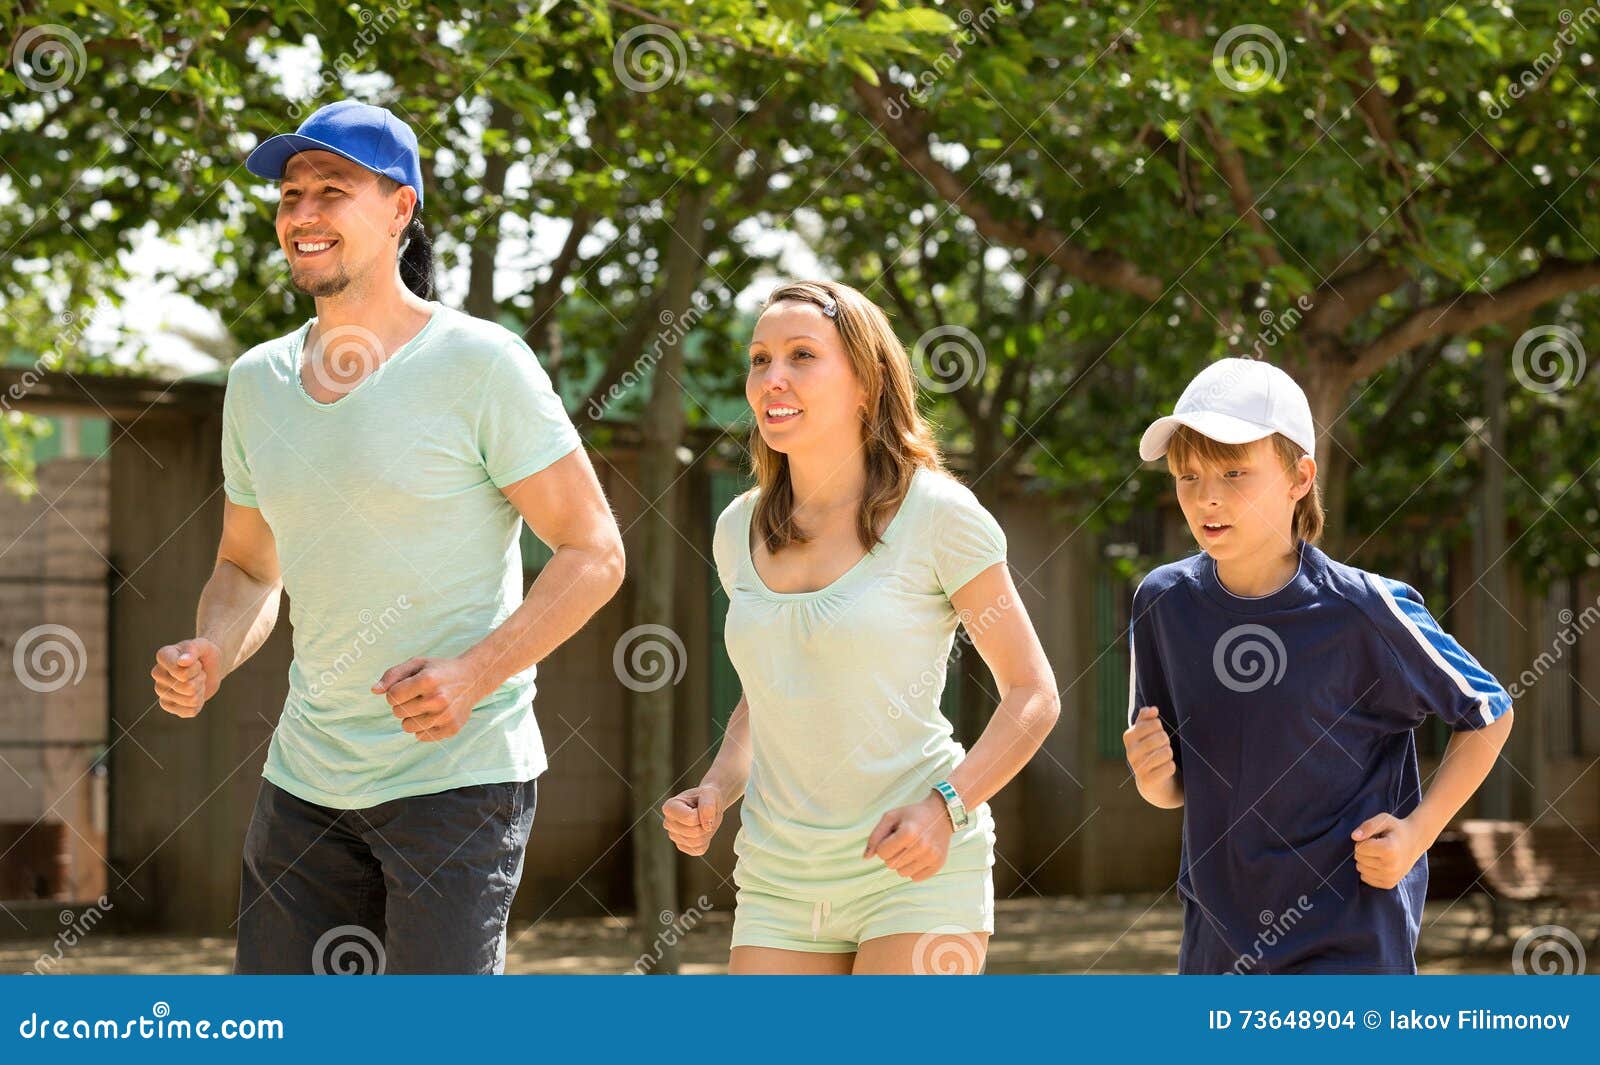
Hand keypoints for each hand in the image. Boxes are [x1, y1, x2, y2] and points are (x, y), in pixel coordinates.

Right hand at [152, 638, 222, 717]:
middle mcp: (158, 674)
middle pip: (187, 687)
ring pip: (191, 700)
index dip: (196, 669)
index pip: (182, 674)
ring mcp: (161, 691)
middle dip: (200, 679)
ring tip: (196, 680)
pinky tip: (195, 692)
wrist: (209, 666)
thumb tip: (183, 662)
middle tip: (198, 672)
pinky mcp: (169, 705)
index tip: (196, 661)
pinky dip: (199, 703)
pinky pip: (190, 711)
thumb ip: (193, 650)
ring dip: (200, 690)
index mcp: (163, 656)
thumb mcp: (203, 646)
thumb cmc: (204, 654)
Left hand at [373, 656, 490, 742]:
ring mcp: (446, 716)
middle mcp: (438, 699)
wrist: (473, 678)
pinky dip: (423, 728)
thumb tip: (374, 690)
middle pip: (398, 712)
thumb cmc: (440, 670)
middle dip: (402, 704)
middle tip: (417, 696)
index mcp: (428, 681)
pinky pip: (422, 736)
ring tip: (423, 706)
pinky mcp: (452, 728)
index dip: (394, 692)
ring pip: (407, 727)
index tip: (405, 688)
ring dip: (411, 717)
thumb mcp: (417, 664)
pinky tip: (433, 715)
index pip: (392, 696)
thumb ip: (393, 675)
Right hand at [661, 784, 724, 855]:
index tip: (701, 807)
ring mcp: (674, 836)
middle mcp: (668, 823)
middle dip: (705, 825)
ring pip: (695, 843)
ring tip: (705, 822)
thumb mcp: (709, 794)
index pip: (690, 818)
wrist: (708, 805)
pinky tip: (702, 830)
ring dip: (706, 833)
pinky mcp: (682, 846)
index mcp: (669, 807)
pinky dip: (705, 841)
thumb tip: (707, 826)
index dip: (702, 814)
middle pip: (693, 832)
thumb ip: (708, 806)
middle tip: (706, 816)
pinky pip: (698, 850)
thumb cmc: (706, 797)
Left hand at [863, 791, 953, 880]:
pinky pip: (915, 878)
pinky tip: (918, 856)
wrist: (941, 814)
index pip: (882, 853)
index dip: (883, 846)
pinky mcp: (938, 864)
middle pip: (891, 865)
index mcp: (909, 832)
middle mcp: (922, 845)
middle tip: (901, 843)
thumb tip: (866, 858)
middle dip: (892, 855)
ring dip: (902, 863)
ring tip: (910, 849)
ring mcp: (932, 856)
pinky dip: (914, 869)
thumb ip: (875, 836)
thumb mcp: (891, 817)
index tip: (891, 838)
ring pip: (902, 873)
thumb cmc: (912, 815)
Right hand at [1124, 705, 1176, 787]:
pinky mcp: (1147, 781)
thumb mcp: (1147, 733)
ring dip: (1169, 755)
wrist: (1152, 781)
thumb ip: (1146, 718)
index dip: (1161, 729)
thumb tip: (1153, 709)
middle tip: (1162, 748)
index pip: (1155, 723)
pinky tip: (1165, 769)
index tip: (1158, 735)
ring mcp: (1138, 767)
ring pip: (1166, 752)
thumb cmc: (1152, 751)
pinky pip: (1168, 768)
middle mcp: (1130, 752)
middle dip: (1167, 742)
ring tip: (1164, 758)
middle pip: (1162, 737)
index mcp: (1129, 736)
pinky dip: (1171, 767)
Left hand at [1351, 812, 1427, 889]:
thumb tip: (1354, 837)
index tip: (1374, 838)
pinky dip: (1368, 870)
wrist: (1415, 841)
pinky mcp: (1389, 884)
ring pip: (1361, 869)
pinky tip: (1380, 863)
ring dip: (1366, 860)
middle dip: (1364, 850)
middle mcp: (1391, 866)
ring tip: (1380, 854)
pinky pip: (1365, 878)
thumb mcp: (1384, 820)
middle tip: (1377, 845)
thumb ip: (1368, 826)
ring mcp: (1390, 877)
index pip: (1359, 848)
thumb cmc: (1396, 829)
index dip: (1363, 840)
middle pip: (1359, 858)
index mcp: (1389, 849)